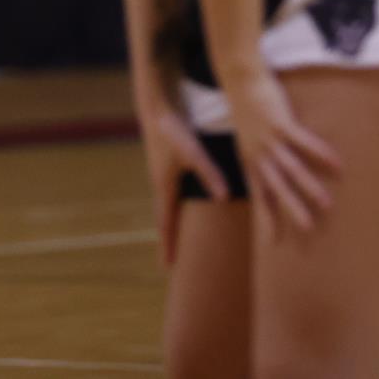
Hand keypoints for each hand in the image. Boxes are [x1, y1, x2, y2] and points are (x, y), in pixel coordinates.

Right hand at [141, 108, 228, 267]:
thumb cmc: (173, 131)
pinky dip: (174, 207)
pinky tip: (183, 206)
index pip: (166, 223)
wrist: (155, 110)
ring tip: (176, 238)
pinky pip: (169, 195)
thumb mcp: (194, 153)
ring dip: (170, 223)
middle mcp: (160, 184)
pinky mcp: (165, 166)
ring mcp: (161, 175)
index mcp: (165, 187)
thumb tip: (224, 198)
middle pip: (163, 219)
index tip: (166, 268)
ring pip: (166, 206)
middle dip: (167, 240)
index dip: (167, 245)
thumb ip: (210, 174)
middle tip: (169, 261)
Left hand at [223, 68, 338, 240]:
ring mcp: (269, 139)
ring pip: (291, 168)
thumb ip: (259, 156)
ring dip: (309, 187)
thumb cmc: (247, 109)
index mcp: (249, 160)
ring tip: (326, 204)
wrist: (240, 80)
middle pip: (276, 187)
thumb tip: (273, 170)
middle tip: (307, 229)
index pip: (258, 194)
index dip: (266, 217)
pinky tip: (336, 164)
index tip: (274, 242)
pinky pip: (304, 141)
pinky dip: (320, 153)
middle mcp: (258, 153)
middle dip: (291, 209)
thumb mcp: (246, 138)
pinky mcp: (281, 123)